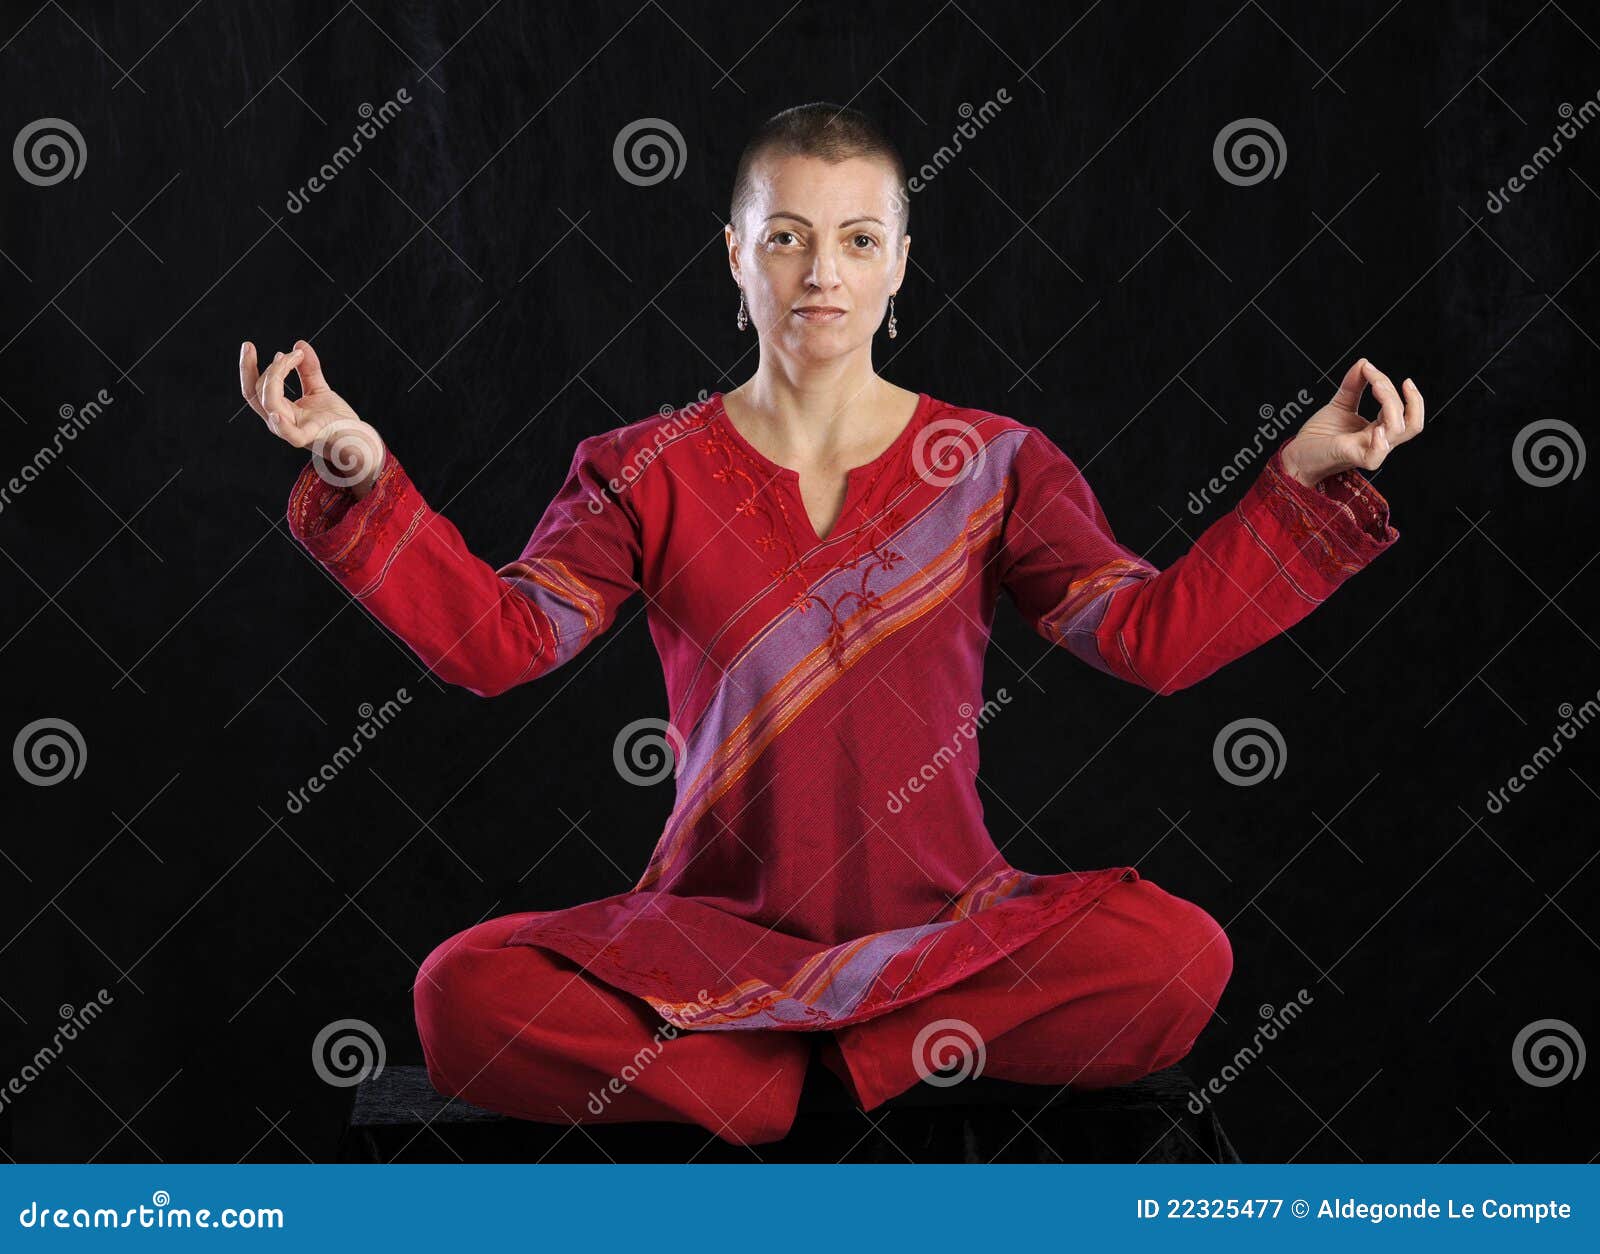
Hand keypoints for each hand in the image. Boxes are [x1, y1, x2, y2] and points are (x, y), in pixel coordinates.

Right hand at [239, 338, 385, 494]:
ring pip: (270, 402)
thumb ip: (308, 369)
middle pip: (256, 393)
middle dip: (254, 367)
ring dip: (277, 374)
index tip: (249, 345)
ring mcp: (292, 429)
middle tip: (284, 350)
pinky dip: (283, 426)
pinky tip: (277, 414)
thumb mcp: (319, 390)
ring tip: (296, 357)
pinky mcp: (310, 436)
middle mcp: (279, 420)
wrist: (357, 439)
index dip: (247, 367)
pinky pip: (291, 434)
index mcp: (279, 410)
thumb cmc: (336, 419)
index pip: (254, 389)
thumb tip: (299, 344)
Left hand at [1281, 358, 1423, 486]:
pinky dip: (1380, 443)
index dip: (1390, 386)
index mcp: (1380, 428)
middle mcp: (1379, 440)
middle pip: (1409, 420)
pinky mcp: (1353, 458)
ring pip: (1399, 431)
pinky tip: (1376, 429)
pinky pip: (1376, 456)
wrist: (1297, 454)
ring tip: (1374, 387)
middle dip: (1396, 394)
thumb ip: (1353, 386)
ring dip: (1391, 405)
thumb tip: (1364, 362)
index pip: (1402, 409)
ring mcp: (1368, 450)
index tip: (1369, 368)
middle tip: (1375, 377)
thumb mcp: (1339, 405)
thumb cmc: (1319, 436)